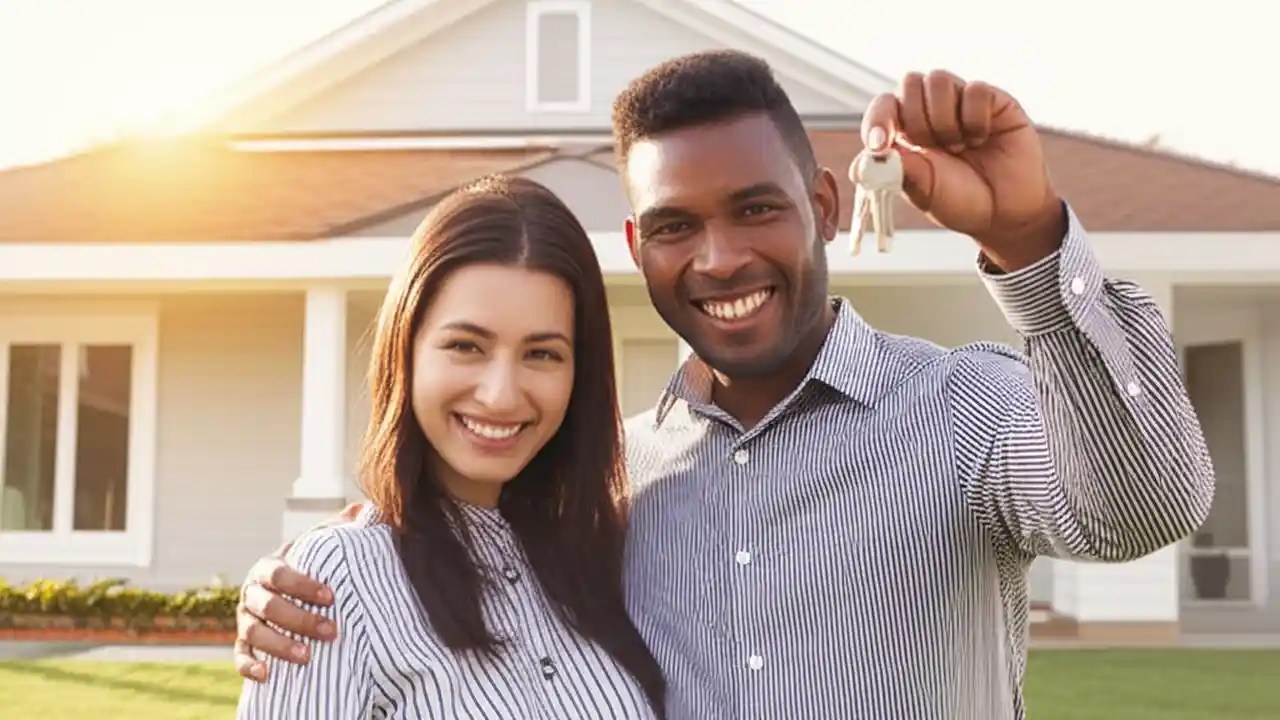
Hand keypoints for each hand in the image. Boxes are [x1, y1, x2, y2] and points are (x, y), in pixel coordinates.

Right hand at [233, 502, 363, 681]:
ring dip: (278, 646)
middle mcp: (252, 593)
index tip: (331, 597)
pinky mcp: (242, 643)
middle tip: (331, 631)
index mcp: (268, 567)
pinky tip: (268, 675)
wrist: (286, 590)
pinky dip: (249, 666)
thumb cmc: (309, 567)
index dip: (303, 585)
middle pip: (268, 607)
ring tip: (307, 657)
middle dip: (299, 620)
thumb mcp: (321, 545)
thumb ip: (340, 527)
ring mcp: (244, 619)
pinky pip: (239, 656)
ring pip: (253, 633)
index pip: (280, 574)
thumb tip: (366, 507)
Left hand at [860, 70, 1066, 271]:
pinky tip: (982, 138)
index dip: (878, 119)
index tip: (879, 144)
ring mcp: (961, 102)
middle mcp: (931, 111)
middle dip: (918, 120)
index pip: (884, 106)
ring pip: (938, 79)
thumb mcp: (923, 193)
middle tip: (935, 149)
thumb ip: (898, 170)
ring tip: (959, 147)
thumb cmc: (962, 202)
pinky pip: (975, 89)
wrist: (1006, 213)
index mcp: (906, 132)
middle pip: (909, 82)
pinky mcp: (992, 100)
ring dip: (945, 120)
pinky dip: (975, 119)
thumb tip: (871, 156)